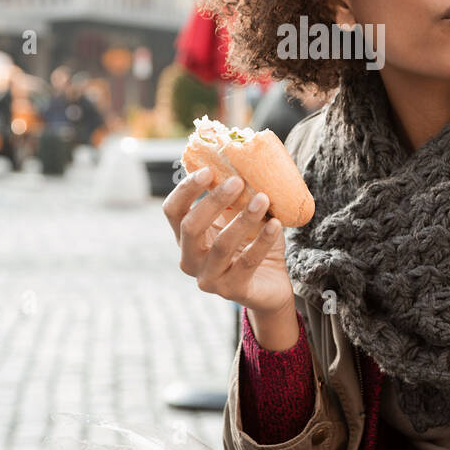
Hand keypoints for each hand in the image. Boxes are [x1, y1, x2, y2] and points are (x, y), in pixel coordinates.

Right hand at [162, 165, 294, 315]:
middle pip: (190, 227)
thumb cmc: (252, 243)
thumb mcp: (239, 217)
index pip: (173, 211)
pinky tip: (276, 224)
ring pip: (221, 245)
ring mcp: (209, 278)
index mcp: (187, 237)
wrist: (270, 284)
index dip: (186, 190)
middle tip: (238, 181)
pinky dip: (262, 241)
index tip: (209, 170)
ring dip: (243, 219)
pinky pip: (247, 263)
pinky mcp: (232, 291)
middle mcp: (190, 259)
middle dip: (213, 201)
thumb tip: (240, 158)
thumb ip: (234, 196)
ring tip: (263, 199)